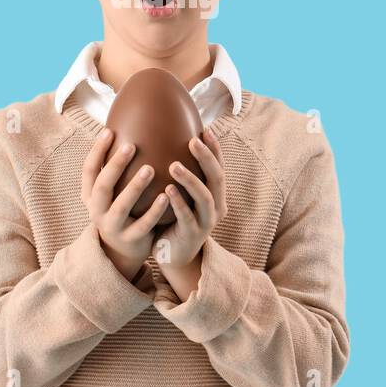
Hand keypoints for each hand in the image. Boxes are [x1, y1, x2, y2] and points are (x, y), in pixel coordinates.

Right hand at [81, 127, 171, 280]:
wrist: (121, 251)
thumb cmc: (119, 210)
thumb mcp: (109, 193)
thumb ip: (114, 169)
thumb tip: (126, 128)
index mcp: (90, 196)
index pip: (88, 171)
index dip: (97, 151)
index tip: (109, 131)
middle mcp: (97, 211)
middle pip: (102, 187)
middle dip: (115, 166)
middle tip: (130, 146)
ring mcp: (113, 227)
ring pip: (121, 206)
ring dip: (135, 187)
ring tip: (150, 169)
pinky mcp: (131, 240)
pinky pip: (143, 224)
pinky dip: (154, 210)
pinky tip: (166, 195)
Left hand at [153, 128, 226, 269]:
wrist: (173, 255)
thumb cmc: (174, 219)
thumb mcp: (182, 195)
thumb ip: (181, 175)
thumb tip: (166, 140)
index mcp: (216, 196)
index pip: (220, 167)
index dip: (215, 149)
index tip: (205, 130)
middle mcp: (217, 207)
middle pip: (217, 178)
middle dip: (207, 158)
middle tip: (193, 141)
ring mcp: (206, 222)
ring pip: (204, 197)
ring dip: (190, 179)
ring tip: (174, 165)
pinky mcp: (192, 235)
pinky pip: (186, 216)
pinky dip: (178, 201)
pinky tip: (167, 188)